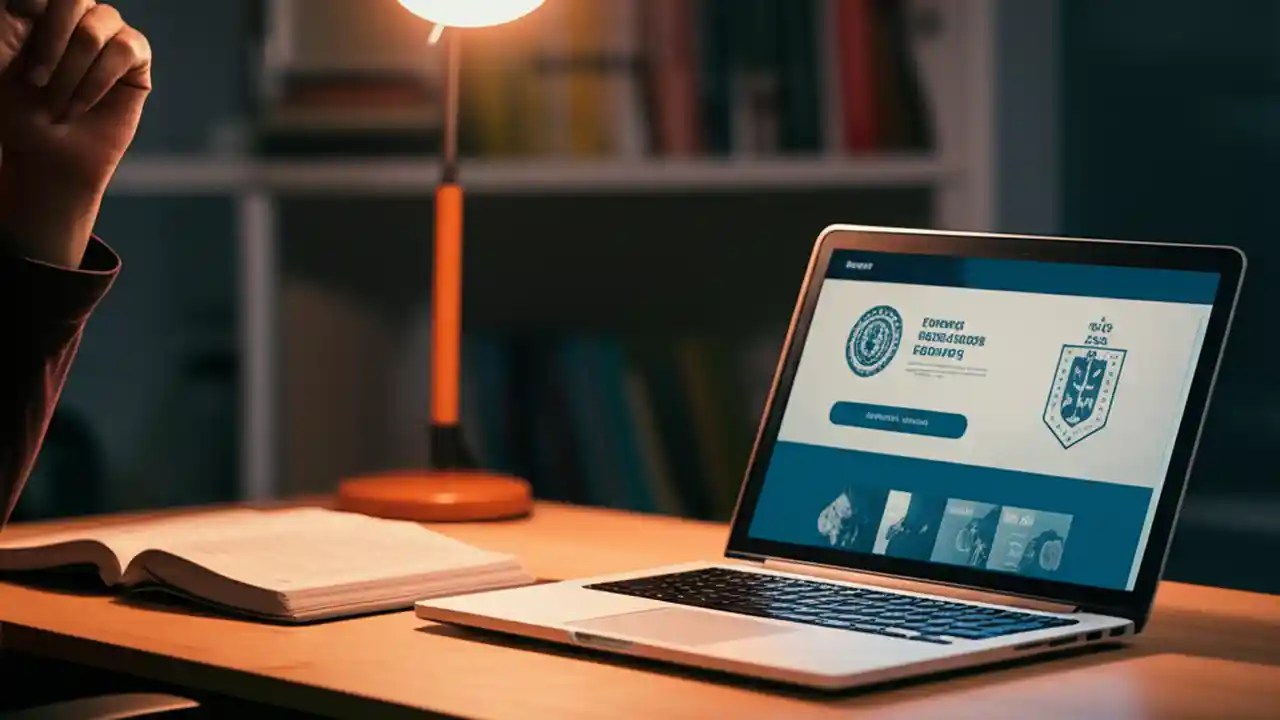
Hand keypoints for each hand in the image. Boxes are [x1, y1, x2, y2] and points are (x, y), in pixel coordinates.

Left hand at [0, 0, 150, 266]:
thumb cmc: (15, 108)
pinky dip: (98, 81)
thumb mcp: (1, 55)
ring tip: (58, 101)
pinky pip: (124, 50)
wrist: (45, 152)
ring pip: (97, 27)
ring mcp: (108, 32)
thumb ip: (14, 18)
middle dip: (50, 45)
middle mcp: (76, 12)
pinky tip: (81, 104)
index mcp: (41, 7)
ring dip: (72, 71)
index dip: (35, 10)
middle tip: (34, 81)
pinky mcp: (135, 57)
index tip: (19, 51)